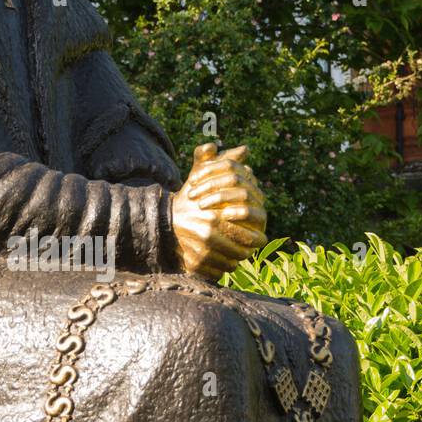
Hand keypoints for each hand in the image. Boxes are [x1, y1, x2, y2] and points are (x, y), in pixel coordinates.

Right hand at [171, 142, 267, 280]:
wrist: (162, 221)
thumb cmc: (188, 197)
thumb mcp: (202, 177)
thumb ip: (223, 162)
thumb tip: (244, 149)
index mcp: (214, 218)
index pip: (247, 235)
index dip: (256, 238)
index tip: (258, 237)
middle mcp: (207, 237)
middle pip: (240, 252)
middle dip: (247, 252)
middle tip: (249, 249)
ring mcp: (200, 254)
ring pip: (230, 264)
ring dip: (236, 261)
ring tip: (238, 255)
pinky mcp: (194, 267)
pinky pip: (217, 273)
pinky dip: (222, 269)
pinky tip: (223, 262)